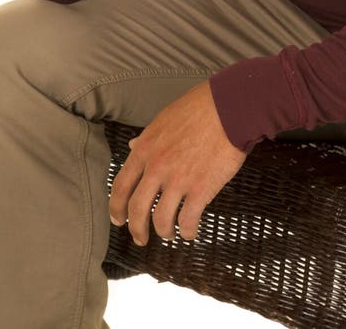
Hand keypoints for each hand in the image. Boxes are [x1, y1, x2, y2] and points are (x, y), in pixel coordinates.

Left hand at [108, 80, 246, 243]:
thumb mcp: (165, 119)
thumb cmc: (200, 107)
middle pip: (137, 209)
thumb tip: (132, 145)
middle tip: (140, 238)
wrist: (229, 108)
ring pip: (161, 220)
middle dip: (136, 228)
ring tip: (169, 234)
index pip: (121, 185)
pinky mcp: (201, 190)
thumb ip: (148, 138)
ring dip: (164, 231)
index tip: (119, 218)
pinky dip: (188, 231)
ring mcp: (178, 180)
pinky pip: (188, 221)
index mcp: (145, 149)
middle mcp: (157, 167)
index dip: (116, 207)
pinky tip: (190, 231)